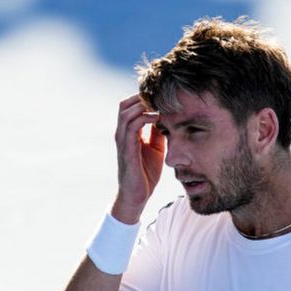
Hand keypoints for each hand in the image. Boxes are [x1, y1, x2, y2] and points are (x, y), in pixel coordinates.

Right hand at [112, 93, 165, 223]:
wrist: (137, 196)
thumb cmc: (145, 173)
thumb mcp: (156, 148)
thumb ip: (158, 133)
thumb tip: (168, 118)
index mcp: (128, 133)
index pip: (130, 107)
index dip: (142, 98)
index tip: (161, 95)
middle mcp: (122, 134)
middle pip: (124, 104)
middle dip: (141, 97)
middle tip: (159, 96)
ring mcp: (122, 141)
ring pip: (126, 112)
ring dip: (142, 105)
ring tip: (159, 103)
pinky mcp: (126, 150)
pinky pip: (132, 126)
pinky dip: (144, 117)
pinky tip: (158, 117)